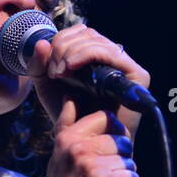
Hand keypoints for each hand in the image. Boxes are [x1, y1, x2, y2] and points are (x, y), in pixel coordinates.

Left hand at [26, 24, 150, 144]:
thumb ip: (39, 66)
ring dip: (71, 52)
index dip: (60, 41)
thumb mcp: (47, 87)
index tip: (48, 66)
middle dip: (63, 47)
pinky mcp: (137, 74)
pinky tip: (69, 68)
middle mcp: (112, 58)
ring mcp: (126, 65)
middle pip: (87, 32)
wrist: (88, 143)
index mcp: (95, 57)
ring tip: (59, 74)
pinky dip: (85, 55)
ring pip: (95, 40)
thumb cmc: (71, 117)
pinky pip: (108, 52)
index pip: (79, 32)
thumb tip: (42, 41)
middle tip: (53, 71)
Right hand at [36, 88, 140, 176]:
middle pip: (121, 139)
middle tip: (104, 175)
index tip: (106, 152)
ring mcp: (91, 166)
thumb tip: (70, 97)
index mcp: (68, 137)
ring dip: (124, 175)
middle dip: (121, 157)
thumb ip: (66, 125)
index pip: (105, 117)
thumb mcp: (57, 154)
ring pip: (129, 159)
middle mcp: (78, 148)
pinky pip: (132, 176)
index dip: (113, 134)